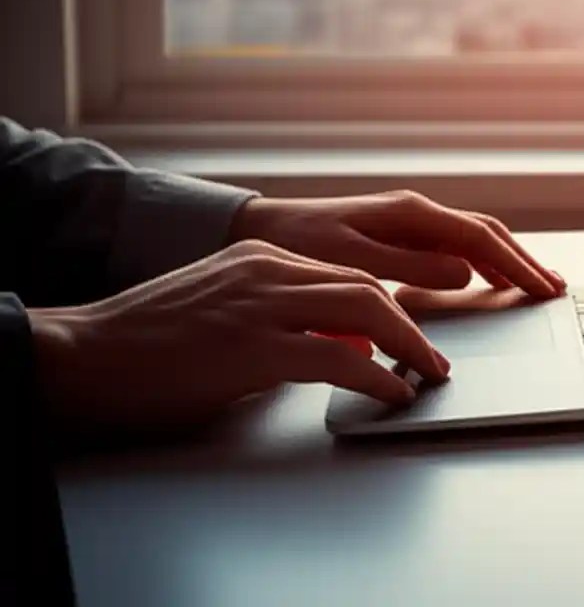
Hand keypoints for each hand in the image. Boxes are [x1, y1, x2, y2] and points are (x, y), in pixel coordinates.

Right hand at [27, 240, 447, 430]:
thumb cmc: (148, 344)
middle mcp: (267, 270)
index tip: (410, 332)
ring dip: (407, 346)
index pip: (346, 272)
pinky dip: (377, 378)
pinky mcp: (251, 347)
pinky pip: (337, 359)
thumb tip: (340, 349)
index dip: (388, 304)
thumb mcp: (224, 310)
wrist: (83, 355)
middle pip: (366, 286)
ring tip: (427, 374)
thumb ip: (280, 319)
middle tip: (432, 358)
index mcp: (260, 256)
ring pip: (364, 309)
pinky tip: (393, 394)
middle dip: (410, 323)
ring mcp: (260, 305)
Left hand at [230, 191, 565, 298]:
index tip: (544, 290)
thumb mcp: (353, 260)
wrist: (258, 230)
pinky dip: (482, 264)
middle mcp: (415, 213)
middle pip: (488, 235)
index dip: (518, 266)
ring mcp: (409, 223)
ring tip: (534, 285)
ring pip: (475, 240)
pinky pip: (454, 249)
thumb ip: (410, 266)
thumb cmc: (298, 246)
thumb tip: (466, 274)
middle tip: (555, 290)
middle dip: (525, 262)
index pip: (482, 239)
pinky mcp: (399, 237)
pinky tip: (489, 281)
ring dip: (508, 262)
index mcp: (410, 214)